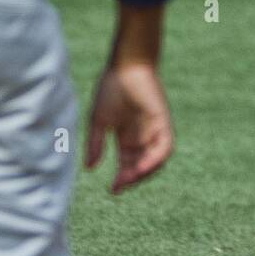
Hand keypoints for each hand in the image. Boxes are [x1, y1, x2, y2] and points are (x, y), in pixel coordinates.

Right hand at [85, 61, 172, 193]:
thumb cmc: (110, 88)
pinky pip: (164, 148)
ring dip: (144, 173)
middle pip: (141, 166)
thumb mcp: (98, 120)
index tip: (112, 190)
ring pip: (154, 161)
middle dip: (131, 178)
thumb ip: (96, 144)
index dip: (122, 178)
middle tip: (120, 186)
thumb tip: (89, 168)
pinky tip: (142, 167)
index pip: (127, 164)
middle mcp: (142, 137)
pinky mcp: (163, 123)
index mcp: (127, 137)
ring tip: (130, 179)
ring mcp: (154, 130)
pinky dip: (155, 160)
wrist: (124, 66)